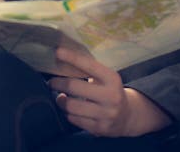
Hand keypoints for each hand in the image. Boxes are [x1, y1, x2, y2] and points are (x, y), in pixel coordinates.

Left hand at [48, 47, 171, 136]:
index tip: (57, 52)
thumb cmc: (110, 91)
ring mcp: (106, 114)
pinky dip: (68, 113)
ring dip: (61, 101)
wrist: (128, 117)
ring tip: (60, 97)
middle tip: (51, 82)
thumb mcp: (105, 78)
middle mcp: (111, 96)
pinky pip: (74, 119)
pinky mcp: (100, 128)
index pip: (88, 65)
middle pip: (74, 87)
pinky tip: (70, 109)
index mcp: (112, 79)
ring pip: (71, 106)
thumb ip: (88, 70)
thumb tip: (62, 57)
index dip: (71, 58)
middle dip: (57, 83)